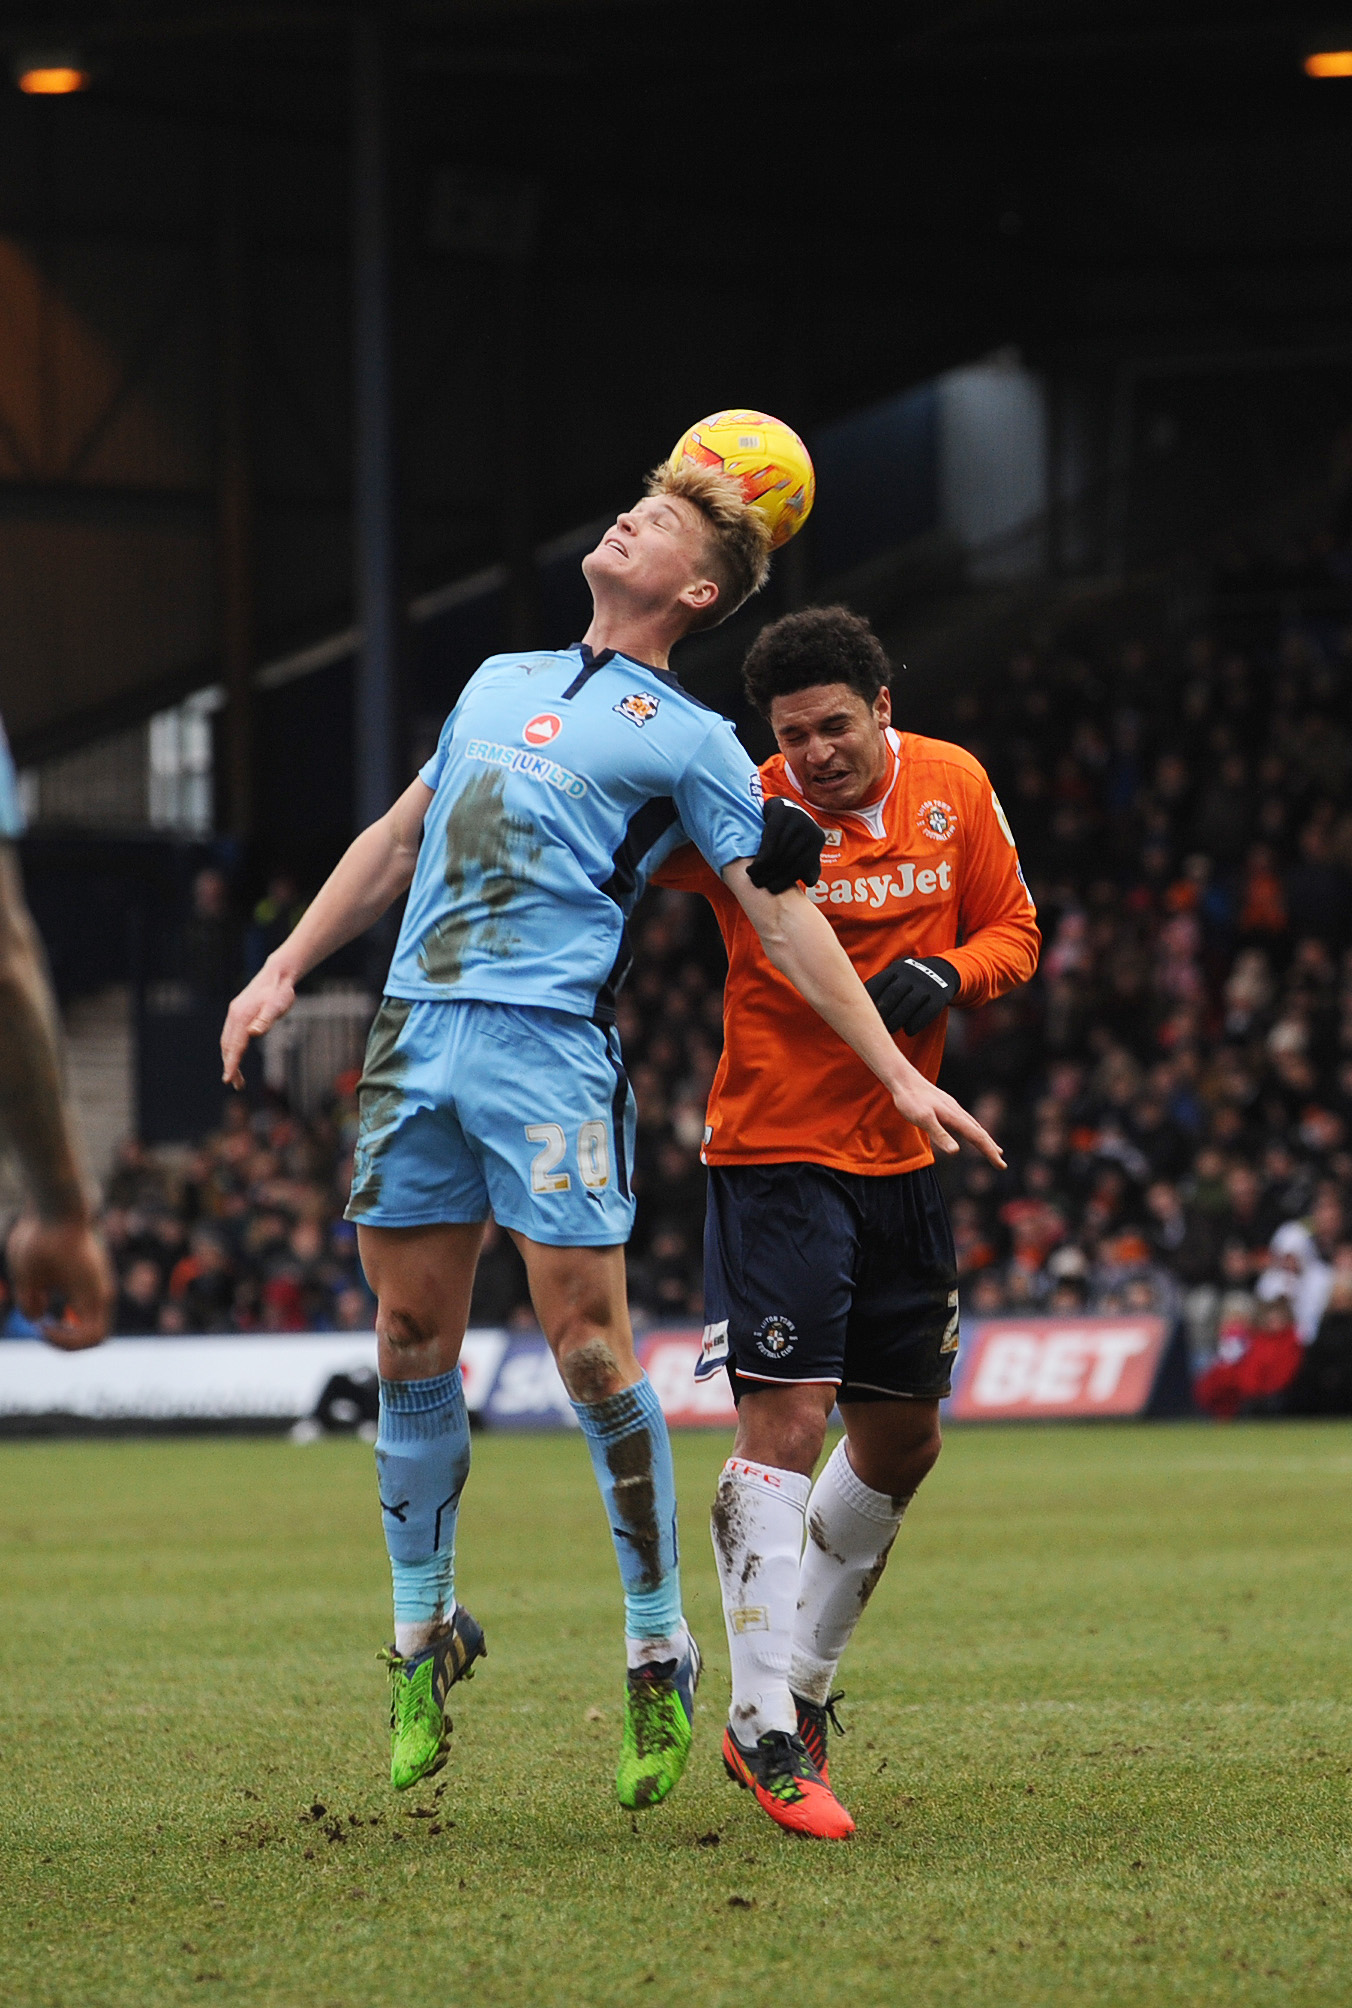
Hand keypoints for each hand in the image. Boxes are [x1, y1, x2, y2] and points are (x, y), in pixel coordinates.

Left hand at [7, 1213, 113, 1349]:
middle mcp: (102, 1292)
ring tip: (44, 1318)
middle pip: (96, 1336)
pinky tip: (48, 1299)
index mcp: (92, 1293)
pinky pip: (88, 1309)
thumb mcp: (25, 1274)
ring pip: (92, 1322)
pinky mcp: (93, 1279)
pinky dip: (71, 1316)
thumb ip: (28, 1303)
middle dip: (68, 1341)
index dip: (65, 1342)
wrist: (60, 1205)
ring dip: (69, 1329)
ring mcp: (100, 1285)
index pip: (92, 1337)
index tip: (41, 1326)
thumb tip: (38, 1317)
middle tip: (42, 1330)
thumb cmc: (42, 1237)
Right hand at [221, 962, 295, 1088]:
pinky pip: (230, 1035)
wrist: (277, 975)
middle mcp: (234, 1016)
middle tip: (237, 1085)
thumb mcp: (277, 1007)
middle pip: (228, 1046)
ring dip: (229, 1059)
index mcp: (241, 1017)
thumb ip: (266, 1020)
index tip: (228, 1080)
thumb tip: (253, 1034)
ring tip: (236, 1076)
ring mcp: (234, 1014)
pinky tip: (236, 1056)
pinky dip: (230, 1049)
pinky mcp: (237, 1013)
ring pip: (227, 1041)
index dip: (231, 1064)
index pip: (235, 1046)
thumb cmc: (280, 993)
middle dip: (230, 1066)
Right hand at [747, 798, 824, 894]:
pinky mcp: (782, 813)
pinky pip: (770, 840)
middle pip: (788, 859)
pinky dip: (761, 856)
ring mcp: (797, 819)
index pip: (801, 866)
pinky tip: (753, 866)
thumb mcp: (803, 848)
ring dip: (764, 869)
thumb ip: (808, 865)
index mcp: (817, 840)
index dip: (786, 880)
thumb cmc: (792, 833)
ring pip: (778, 852)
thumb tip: (810, 882)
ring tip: (754, 878)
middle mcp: (810, 829)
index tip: (772, 889)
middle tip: (760, 885)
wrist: (782, 807)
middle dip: (773, 875)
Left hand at [865, 955, 959, 1035]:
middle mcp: (910, 974)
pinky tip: (909, 1031)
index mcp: (895, 969)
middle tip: (875, 1027)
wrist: (943, 971)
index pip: (877, 983)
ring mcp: (925, 983)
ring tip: (890, 1031)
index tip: (861, 1016)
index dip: (868, 1001)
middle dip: (882, 1012)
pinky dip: (916, 1023)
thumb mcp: (896, 976)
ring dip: (897, 1019)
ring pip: (909, 1003)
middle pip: (892, 994)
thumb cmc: (910, 981)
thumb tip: (857, 1012)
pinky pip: (927, 1010)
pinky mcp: (939, 995)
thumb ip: (881, 988)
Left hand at [889, 1070, 1004, 1168]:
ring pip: (975, 1126)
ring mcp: (953, 1108)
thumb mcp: (923, 1120)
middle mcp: (958, 1112)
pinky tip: (971, 1132)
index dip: (990, 1152)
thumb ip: (939, 1135)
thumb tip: (956, 1152)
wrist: (903, 1079)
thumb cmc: (910, 1101)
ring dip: (985, 1139)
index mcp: (955, 1117)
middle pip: (980, 1132)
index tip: (1001, 1166)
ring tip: (995, 1149)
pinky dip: (975, 1131)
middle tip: (1001, 1164)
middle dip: (992, 1148)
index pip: (978, 1138)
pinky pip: (967, 1121)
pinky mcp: (947, 1105)